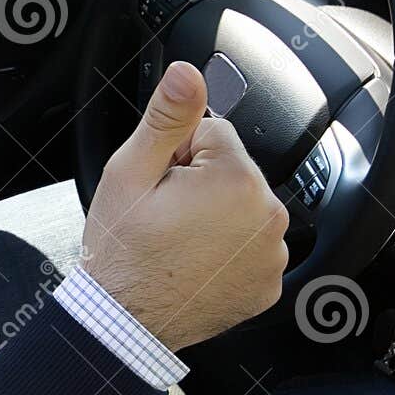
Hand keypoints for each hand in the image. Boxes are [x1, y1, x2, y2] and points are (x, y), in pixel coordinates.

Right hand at [80, 60, 288, 352]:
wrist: (123, 321)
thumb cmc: (122, 252)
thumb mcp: (130, 174)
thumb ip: (166, 117)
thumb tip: (188, 72)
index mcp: (236, 180)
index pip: (212, 132)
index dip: (176, 155)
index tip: (159, 186)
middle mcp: (267, 216)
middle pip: (231, 169)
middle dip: (199, 183)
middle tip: (164, 216)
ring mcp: (272, 254)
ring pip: (241, 207)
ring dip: (215, 216)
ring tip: (177, 243)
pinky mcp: (269, 282)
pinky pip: (250, 246)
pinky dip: (226, 251)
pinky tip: (195, 264)